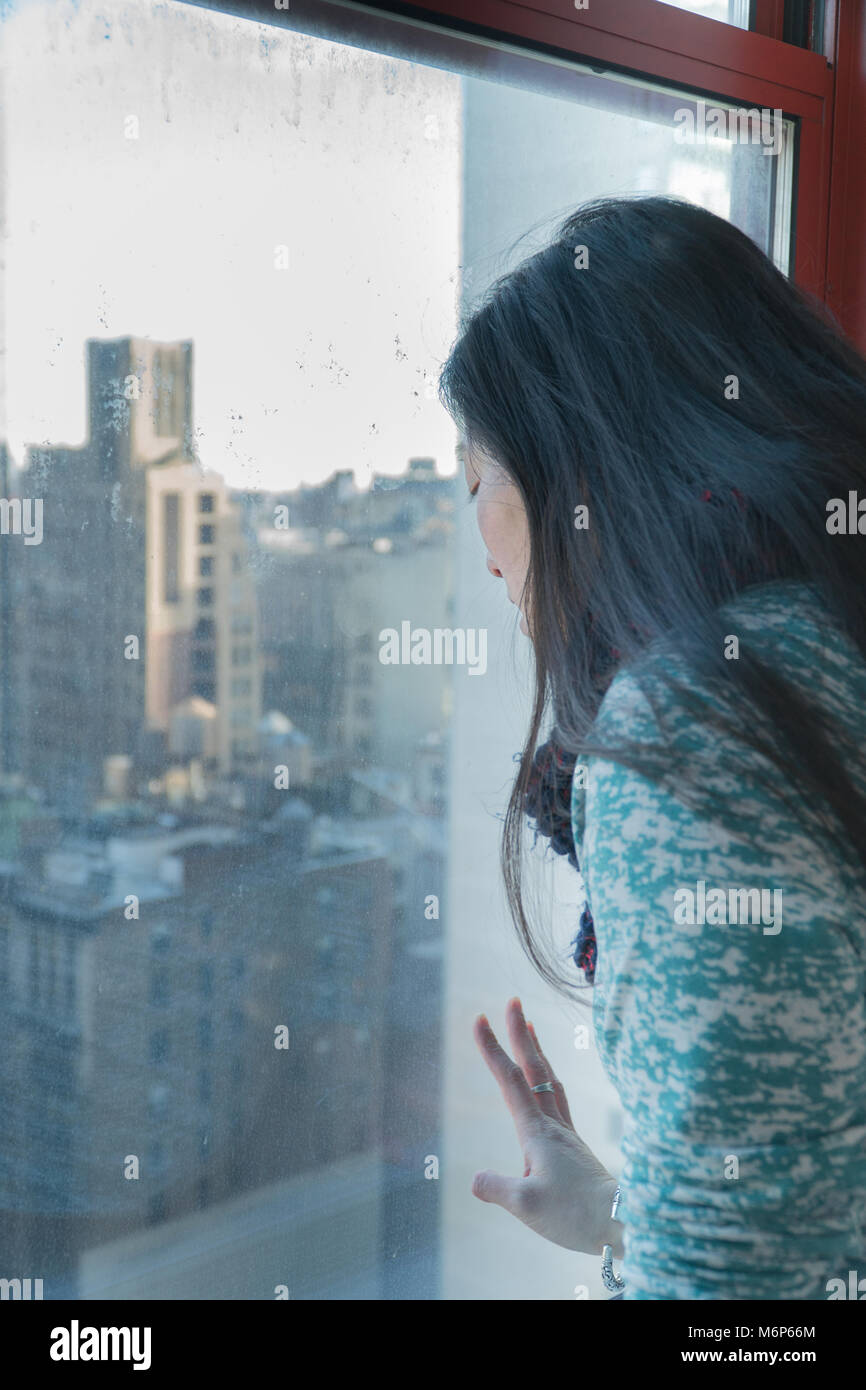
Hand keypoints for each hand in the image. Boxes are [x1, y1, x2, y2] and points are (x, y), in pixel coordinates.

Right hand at [472, 998, 623, 1256]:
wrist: (621, 1221)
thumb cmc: (575, 1214)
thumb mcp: (526, 1206)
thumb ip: (496, 1188)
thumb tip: (474, 1179)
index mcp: (537, 1132)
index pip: (510, 1080)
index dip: (492, 1049)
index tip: (479, 1019)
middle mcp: (553, 1125)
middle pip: (535, 1069)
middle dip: (521, 1034)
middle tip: (513, 1002)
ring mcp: (567, 1135)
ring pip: (550, 1081)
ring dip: (537, 1052)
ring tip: (531, 1030)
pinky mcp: (575, 1149)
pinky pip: (559, 1101)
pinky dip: (548, 1081)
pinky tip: (546, 1089)